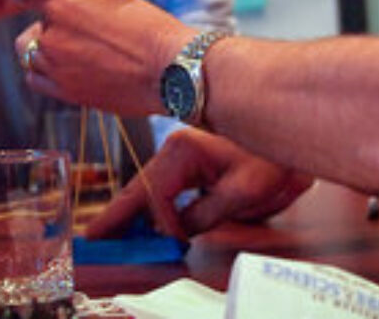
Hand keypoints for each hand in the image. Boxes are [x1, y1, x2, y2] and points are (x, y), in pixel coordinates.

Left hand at [15, 0, 190, 115]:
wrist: (171, 68)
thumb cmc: (150, 29)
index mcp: (63, 4)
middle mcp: (53, 35)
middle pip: (28, 28)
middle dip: (43, 27)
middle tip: (67, 28)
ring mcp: (56, 66)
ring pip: (30, 55)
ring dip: (44, 50)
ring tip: (71, 49)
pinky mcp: (66, 92)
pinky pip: (37, 80)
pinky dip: (45, 73)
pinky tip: (67, 67)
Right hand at [86, 128, 313, 240]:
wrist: (285, 135)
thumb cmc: (269, 158)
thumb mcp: (241, 192)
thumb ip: (204, 214)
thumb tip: (178, 232)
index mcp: (184, 149)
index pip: (156, 193)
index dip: (162, 223)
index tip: (173, 244)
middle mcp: (174, 149)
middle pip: (138, 187)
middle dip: (117, 214)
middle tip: (93, 236)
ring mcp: (179, 154)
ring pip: (145, 187)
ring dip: (128, 212)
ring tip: (106, 233)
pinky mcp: (187, 163)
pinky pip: (159, 187)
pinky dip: (146, 206)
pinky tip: (137, 222)